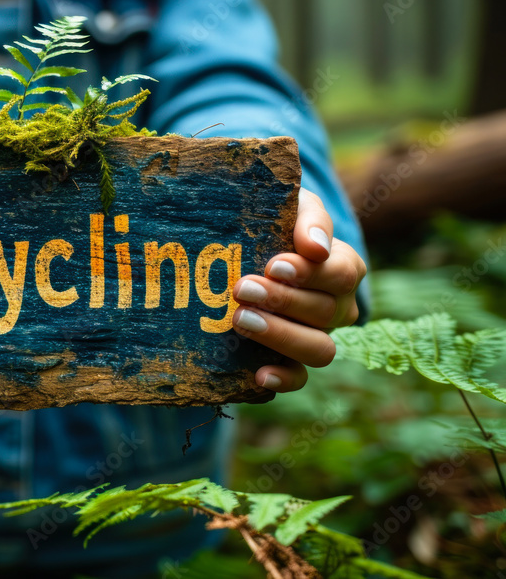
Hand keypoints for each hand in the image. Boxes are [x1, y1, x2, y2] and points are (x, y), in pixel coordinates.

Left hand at [231, 188, 365, 392]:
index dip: (310, 273)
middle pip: (324, 312)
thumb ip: (308, 219)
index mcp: (344, 269)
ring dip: (280, 335)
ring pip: (318, 349)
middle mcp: (338, 307)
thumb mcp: (294, 206)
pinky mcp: (292, 359)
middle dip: (282, 301)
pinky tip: (259, 374)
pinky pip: (300, 379)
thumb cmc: (277, 220)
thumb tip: (315, 247)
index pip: (342, 274)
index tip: (274, 265)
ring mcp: (317, 336)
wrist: (247, 242)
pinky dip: (284, 379)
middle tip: (243, 289)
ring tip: (240, 320)